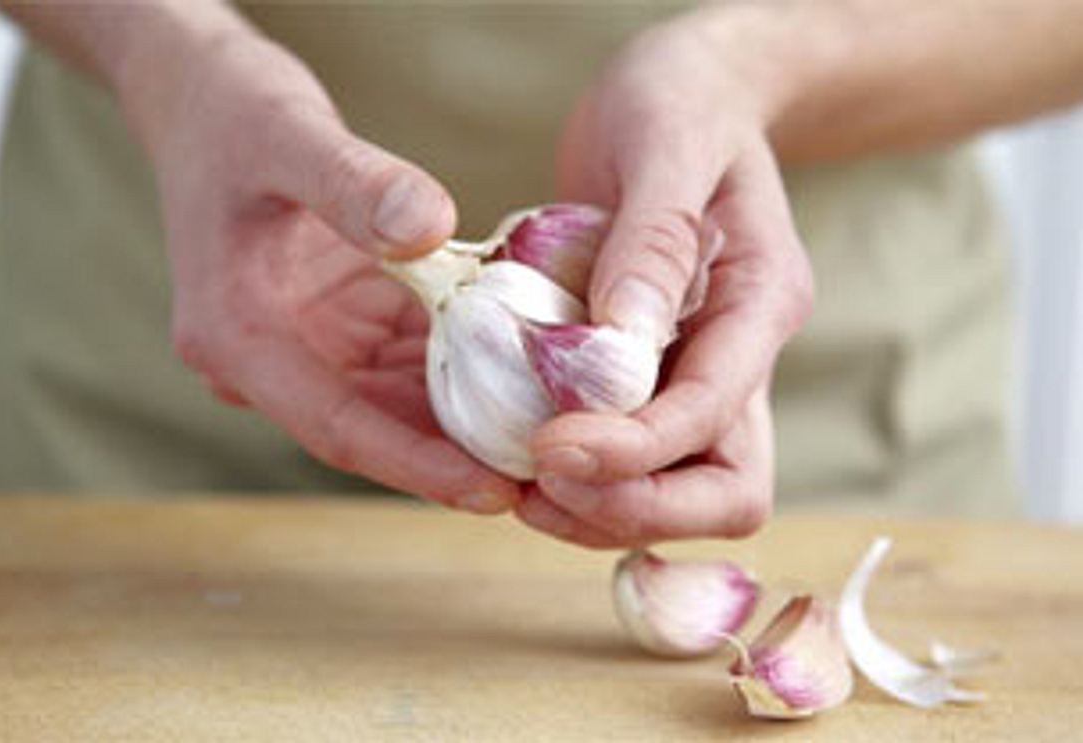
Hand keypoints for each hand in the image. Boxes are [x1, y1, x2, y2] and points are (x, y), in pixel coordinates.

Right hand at [125, 20, 518, 512]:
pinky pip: (416, 359)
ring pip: (403, 405)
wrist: (206, 103)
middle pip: (377, 432)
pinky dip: (471, 367)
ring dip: (473, 423)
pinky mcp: (349, 325)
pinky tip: (533, 373)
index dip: (414, 466)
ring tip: (557, 438)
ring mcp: (314, 348)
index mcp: (238, 338)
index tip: (490, 491)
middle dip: (459, 460)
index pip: (335, 427)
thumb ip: (352, 181)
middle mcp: (273, 361)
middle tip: (548, 479)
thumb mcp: (287, 134)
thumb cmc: (233, 114)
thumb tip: (429, 227)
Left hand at [518, 8, 813, 545]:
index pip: (713, 416)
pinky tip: (517, 451)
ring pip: (675, 491)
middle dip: (632, 507)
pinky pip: (628, 456)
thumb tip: (624, 341)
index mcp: (760, 305)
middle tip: (539, 488)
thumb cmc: (681, 102)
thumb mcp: (666, 146)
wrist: (684, 97)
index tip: (551, 448)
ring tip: (518, 483)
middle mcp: (740, 357)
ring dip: (599, 507)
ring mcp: (698, 373)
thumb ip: (654, 241)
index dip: (637, 451)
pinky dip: (578, 475)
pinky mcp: (653, 376)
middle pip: (721, 493)